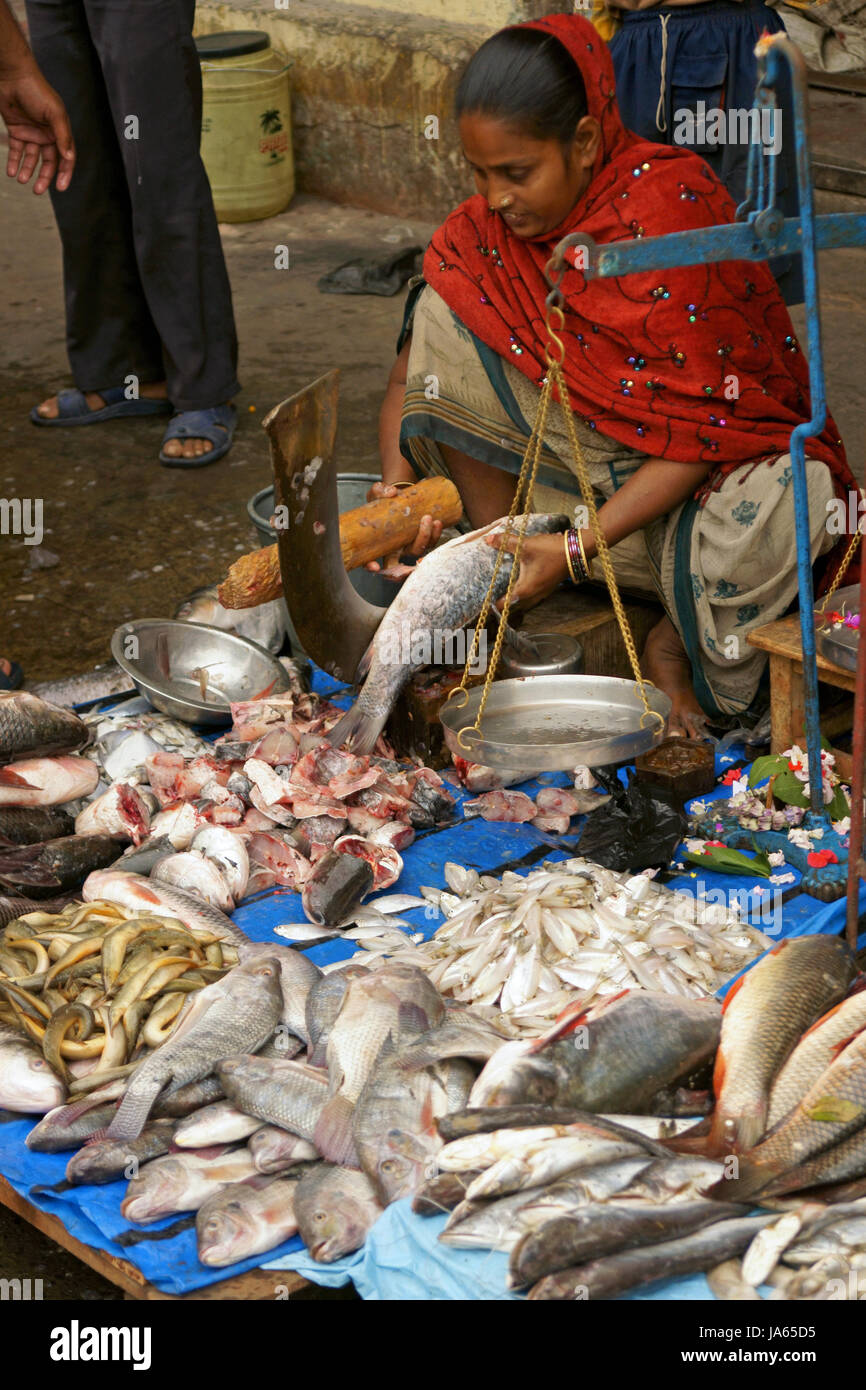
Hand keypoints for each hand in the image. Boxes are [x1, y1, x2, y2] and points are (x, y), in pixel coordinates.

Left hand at [1, 63, 74, 192]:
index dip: (64, 173)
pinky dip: (14, 161)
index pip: (65, 157)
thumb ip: (62, 136)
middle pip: (48, 161)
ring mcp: (31, 132)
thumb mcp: (54, 113)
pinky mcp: (16, 129)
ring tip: (21, 180)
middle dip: (43, 177)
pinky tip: (11, 171)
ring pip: (31, 158)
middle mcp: (47, 133)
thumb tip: (68, 157)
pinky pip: (16, 150)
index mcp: (60, 130)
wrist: (12, 74)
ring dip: (27, 170)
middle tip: (37, 190)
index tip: (60, 187)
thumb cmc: (36, 89)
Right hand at [364, 480, 441, 581]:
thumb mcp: (376, 493)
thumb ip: (381, 490)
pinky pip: (430, 543)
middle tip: (423, 524)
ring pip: (418, 550)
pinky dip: (435, 535)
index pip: (369, 560)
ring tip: (430, 520)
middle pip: (402, 561)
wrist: (397, 495)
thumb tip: (392, 492)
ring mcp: (407, 545)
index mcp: (377, 543)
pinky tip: (438, 523)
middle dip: (415, 550)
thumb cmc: (382, 499)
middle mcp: (393, 549)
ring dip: (427, 538)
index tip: (375, 567)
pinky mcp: (419, 538)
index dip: (370, 566)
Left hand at [484, 530, 567, 611]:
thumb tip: (488, 539)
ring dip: (513, 599)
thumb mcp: (526, 545)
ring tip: (502, 592)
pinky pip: (531, 596)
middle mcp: (534, 595)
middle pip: (513, 607)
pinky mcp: (547, 587)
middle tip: (490, 596)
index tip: (483, 599)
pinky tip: (519, 583)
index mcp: (525, 590)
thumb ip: (505, 542)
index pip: (504, 604)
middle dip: (501, 603)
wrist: (576, 550)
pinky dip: (523, 593)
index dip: (492, 603)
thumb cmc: (551, 551)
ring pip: (523, 602)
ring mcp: (542, 592)